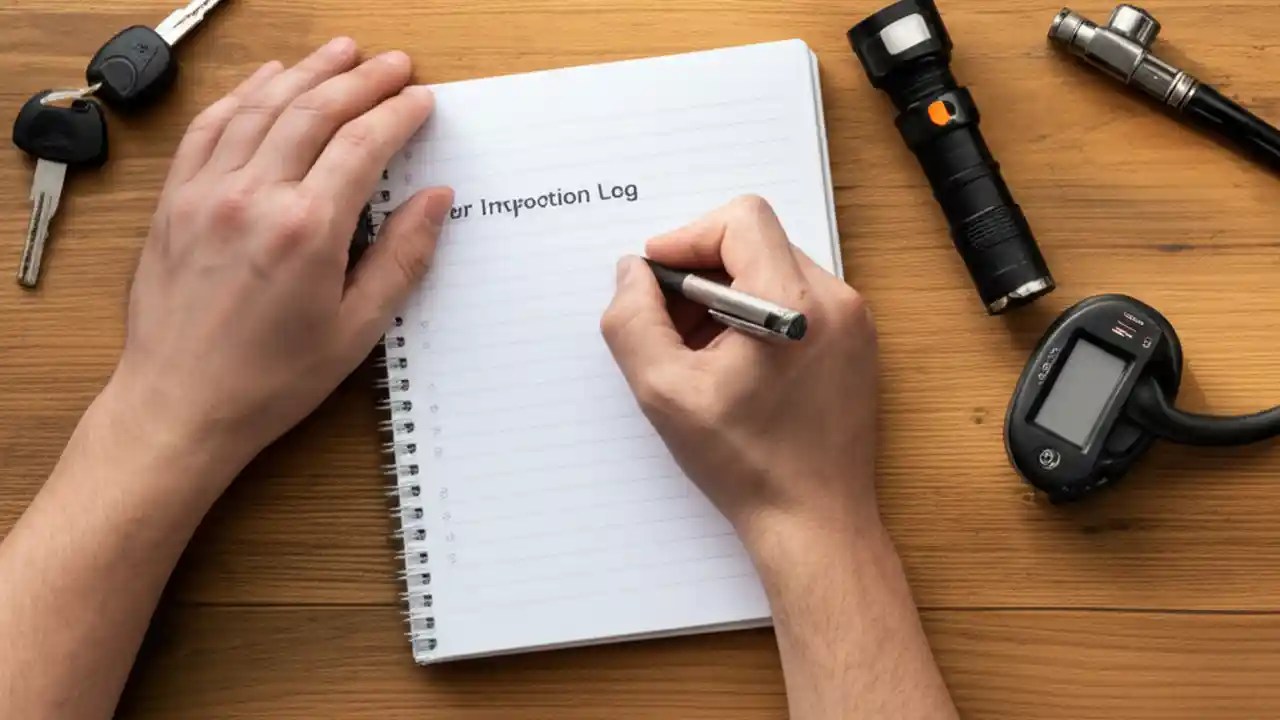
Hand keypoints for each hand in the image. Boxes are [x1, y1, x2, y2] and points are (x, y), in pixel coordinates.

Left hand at [109, 38, 452, 476]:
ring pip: (262, 106)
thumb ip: (401, 258)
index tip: (421, 100)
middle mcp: (253, 197)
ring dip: (306, 72)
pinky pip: (210, 127)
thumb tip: (436, 200)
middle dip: (361, 80)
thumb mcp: (356, 330)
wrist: (180, 405)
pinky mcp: (175, 201)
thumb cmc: (270, 380)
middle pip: (315, 111)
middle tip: (393, 64)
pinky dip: (242, 94)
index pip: (363, 144)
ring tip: (340, 52)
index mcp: (306, 230)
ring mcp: (207, 192)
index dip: (398, 114)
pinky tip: (266, 79)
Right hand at [601, 195, 878, 551]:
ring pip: (776, 272)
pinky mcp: (857, 346)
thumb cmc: (747, 466)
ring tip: (700, 353)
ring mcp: (854, 324)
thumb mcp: (665, 391)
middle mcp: (835, 302)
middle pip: (757, 244)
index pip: (741, 219)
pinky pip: (799, 303)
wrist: (816, 523)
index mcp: (794, 302)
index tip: (657, 277)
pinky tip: (734, 368)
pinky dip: (758, 317)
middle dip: (702, 273)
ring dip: (728, 297)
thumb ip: (633, 320)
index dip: (687, 237)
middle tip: (670, 324)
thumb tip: (633, 273)